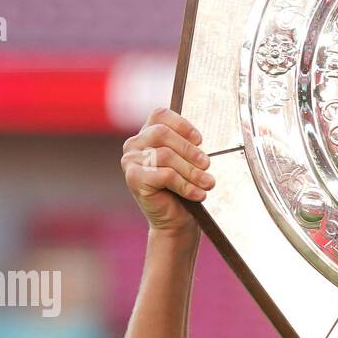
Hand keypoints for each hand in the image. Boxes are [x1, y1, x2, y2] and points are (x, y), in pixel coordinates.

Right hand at [121, 106, 213, 232]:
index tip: (200, 140)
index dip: (181, 124)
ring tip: (208, 183)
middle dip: (189, 150)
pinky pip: (165, 175)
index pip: (160, 115)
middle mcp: (134, 145)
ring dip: (192, 171)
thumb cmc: (183, 190)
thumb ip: (188, 147)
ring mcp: (130, 161)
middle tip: (207, 164)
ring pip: (165, 155)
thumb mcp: (187, 163)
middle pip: (162, 134)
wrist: (175, 221)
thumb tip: (201, 140)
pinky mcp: (133, 178)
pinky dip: (185, 185)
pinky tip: (198, 194)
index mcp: (146, 135)